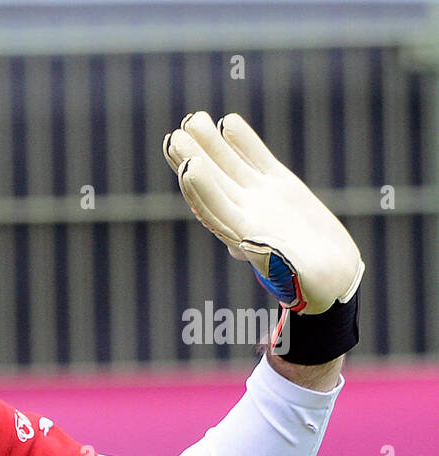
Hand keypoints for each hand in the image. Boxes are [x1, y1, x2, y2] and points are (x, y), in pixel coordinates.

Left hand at [163, 111, 362, 315]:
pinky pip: (257, 160)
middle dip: (195, 159)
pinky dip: (244, 142)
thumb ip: (273, 258)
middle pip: (214, 183)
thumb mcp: (295, 274)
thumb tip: (245, 246)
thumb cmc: (314, 282)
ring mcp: (260, 199)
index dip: (200, 187)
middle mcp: (244, 215)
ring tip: (193, 119)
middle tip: (176, 135)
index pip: (215, 208)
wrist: (332, 277)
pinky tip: (228, 122)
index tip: (188, 165)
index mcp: (243, 238)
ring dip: (211, 144)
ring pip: (230, 167)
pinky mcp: (280, 187)